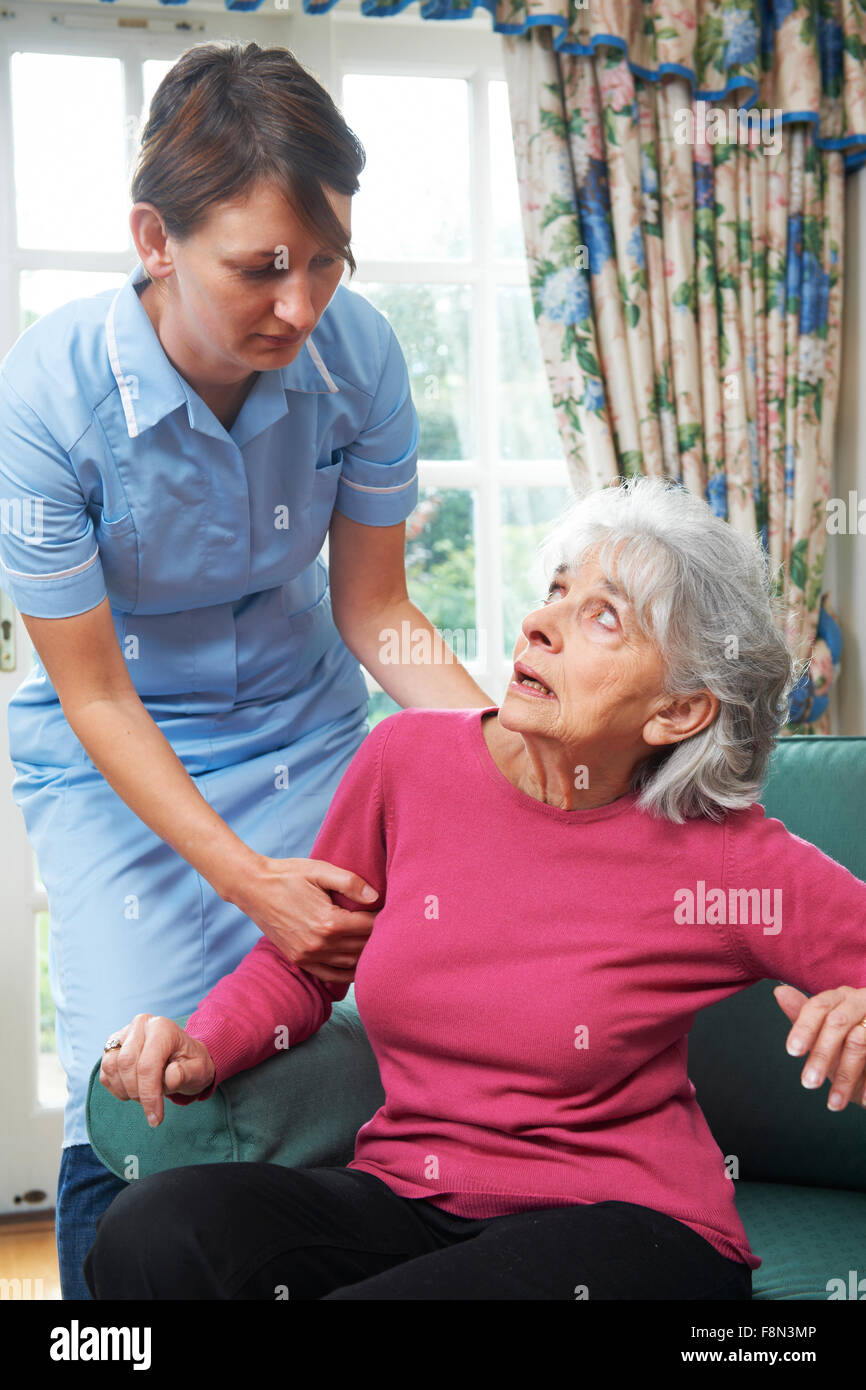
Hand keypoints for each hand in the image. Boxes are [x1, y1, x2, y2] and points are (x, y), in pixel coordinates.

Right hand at [100, 1015, 215, 1126]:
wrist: (181, 1057)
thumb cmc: (190, 1064)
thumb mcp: (199, 1070)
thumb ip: (186, 1074)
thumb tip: (171, 1076)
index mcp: (162, 1028)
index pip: (148, 1064)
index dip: (149, 1095)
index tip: (155, 1118)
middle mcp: (140, 1025)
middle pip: (126, 1064)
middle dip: (137, 1093)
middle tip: (151, 1107)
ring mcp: (123, 1034)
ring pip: (112, 1067)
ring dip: (126, 1090)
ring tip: (144, 1096)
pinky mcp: (111, 1047)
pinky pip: (105, 1072)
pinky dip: (117, 1088)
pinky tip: (134, 1090)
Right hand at [228, 856, 380, 984]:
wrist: (253, 887)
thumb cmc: (288, 875)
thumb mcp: (320, 870)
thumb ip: (350, 882)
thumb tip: (376, 897)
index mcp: (329, 921)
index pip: (369, 927)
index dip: (384, 919)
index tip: (392, 912)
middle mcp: (320, 943)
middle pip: (362, 946)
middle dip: (378, 937)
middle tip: (390, 928)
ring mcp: (308, 955)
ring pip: (350, 963)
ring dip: (366, 955)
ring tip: (378, 944)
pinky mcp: (299, 960)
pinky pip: (330, 975)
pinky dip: (347, 974)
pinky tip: (358, 966)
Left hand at [774, 984, 865, 1110]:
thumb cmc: (851, 1044)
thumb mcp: (828, 1034)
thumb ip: (804, 1016)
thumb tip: (779, 992)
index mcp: (842, 997)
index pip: (819, 1006)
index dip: (804, 1027)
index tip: (792, 1052)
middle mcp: (862, 1002)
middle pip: (838, 1024)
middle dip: (822, 1055)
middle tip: (808, 1084)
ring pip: (859, 1044)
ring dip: (846, 1078)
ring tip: (833, 1104)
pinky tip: (864, 1101)